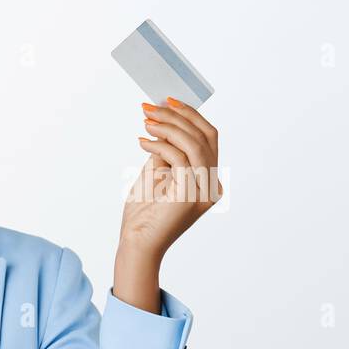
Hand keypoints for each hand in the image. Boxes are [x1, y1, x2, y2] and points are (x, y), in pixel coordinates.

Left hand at [121, 96, 221, 261]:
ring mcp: (204, 191)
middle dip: (179, 116)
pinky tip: (143, 141)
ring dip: (169, 126)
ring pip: (195, 144)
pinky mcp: (189, 194)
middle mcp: (212, 185)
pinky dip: (161, 144)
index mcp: (208, 180)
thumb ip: (165, 152)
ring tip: (146, 121)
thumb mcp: (155, 174)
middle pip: (206, 137)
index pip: (208, 139)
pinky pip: (180, 157)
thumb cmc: (143, 215)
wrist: (135, 245)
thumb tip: (164, 122)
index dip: (190, 116)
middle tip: (151, 107)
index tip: (167, 103)